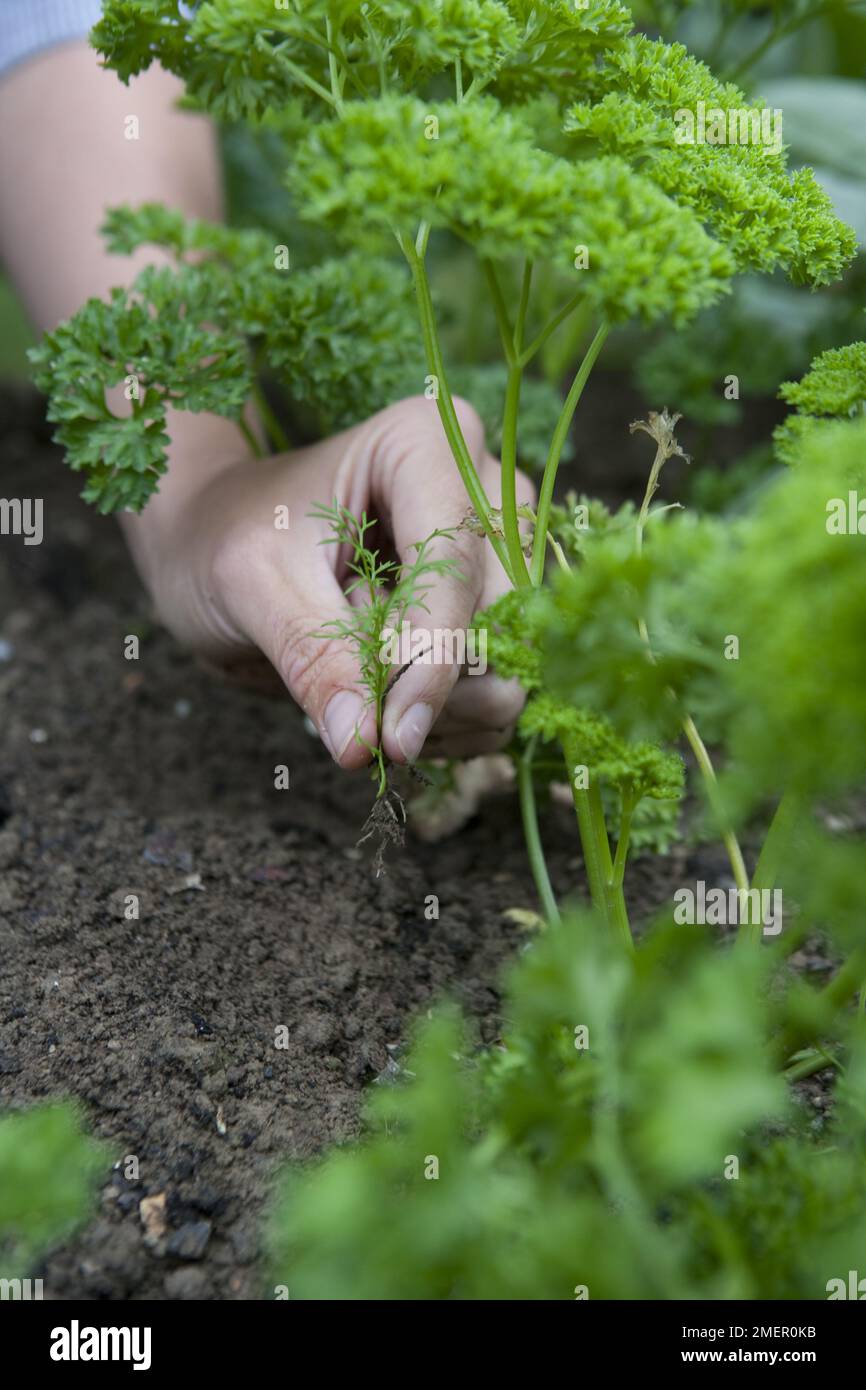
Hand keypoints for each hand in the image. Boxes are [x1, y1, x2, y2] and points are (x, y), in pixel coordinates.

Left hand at [127, 396, 534, 769]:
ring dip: (441, 711)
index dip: (431, 657)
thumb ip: (311, 655)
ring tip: (361, 703)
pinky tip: (387, 716)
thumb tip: (363, 742)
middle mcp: (485, 490)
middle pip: (501, 617)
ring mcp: (498, 554)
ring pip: (514, 663)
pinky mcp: (495, 612)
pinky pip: (501, 694)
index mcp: (429, 442)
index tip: (393, 737)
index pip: (456, 563)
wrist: (218, 544)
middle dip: (433, 684)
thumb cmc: (225, 536)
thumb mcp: (251, 586)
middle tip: (358, 713)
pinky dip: (448, 725)